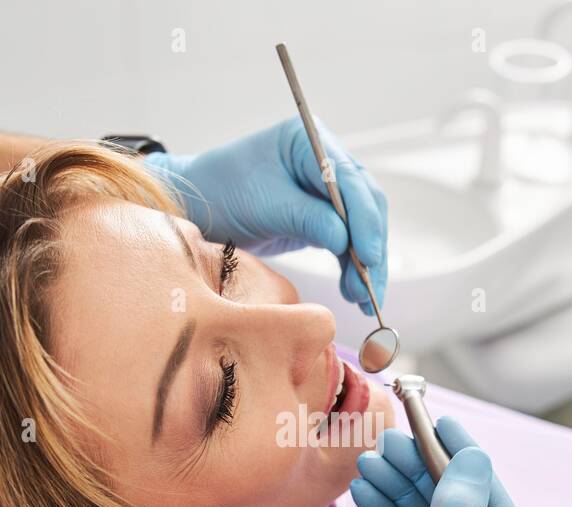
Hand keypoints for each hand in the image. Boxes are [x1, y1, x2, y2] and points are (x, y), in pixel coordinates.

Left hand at [144, 117, 387, 314]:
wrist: (200, 207)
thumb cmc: (223, 192)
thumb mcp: (264, 205)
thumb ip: (308, 218)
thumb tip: (346, 239)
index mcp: (310, 142)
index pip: (351, 181)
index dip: (364, 220)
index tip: (369, 256)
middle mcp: (325, 160)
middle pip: (365, 204)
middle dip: (371, 247)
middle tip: (369, 287)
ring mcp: (326, 189)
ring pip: (362, 226)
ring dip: (366, 264)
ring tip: (363, 299)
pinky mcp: (322, 216)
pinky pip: (349, 241)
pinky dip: (354, 266)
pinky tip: (356, 291)